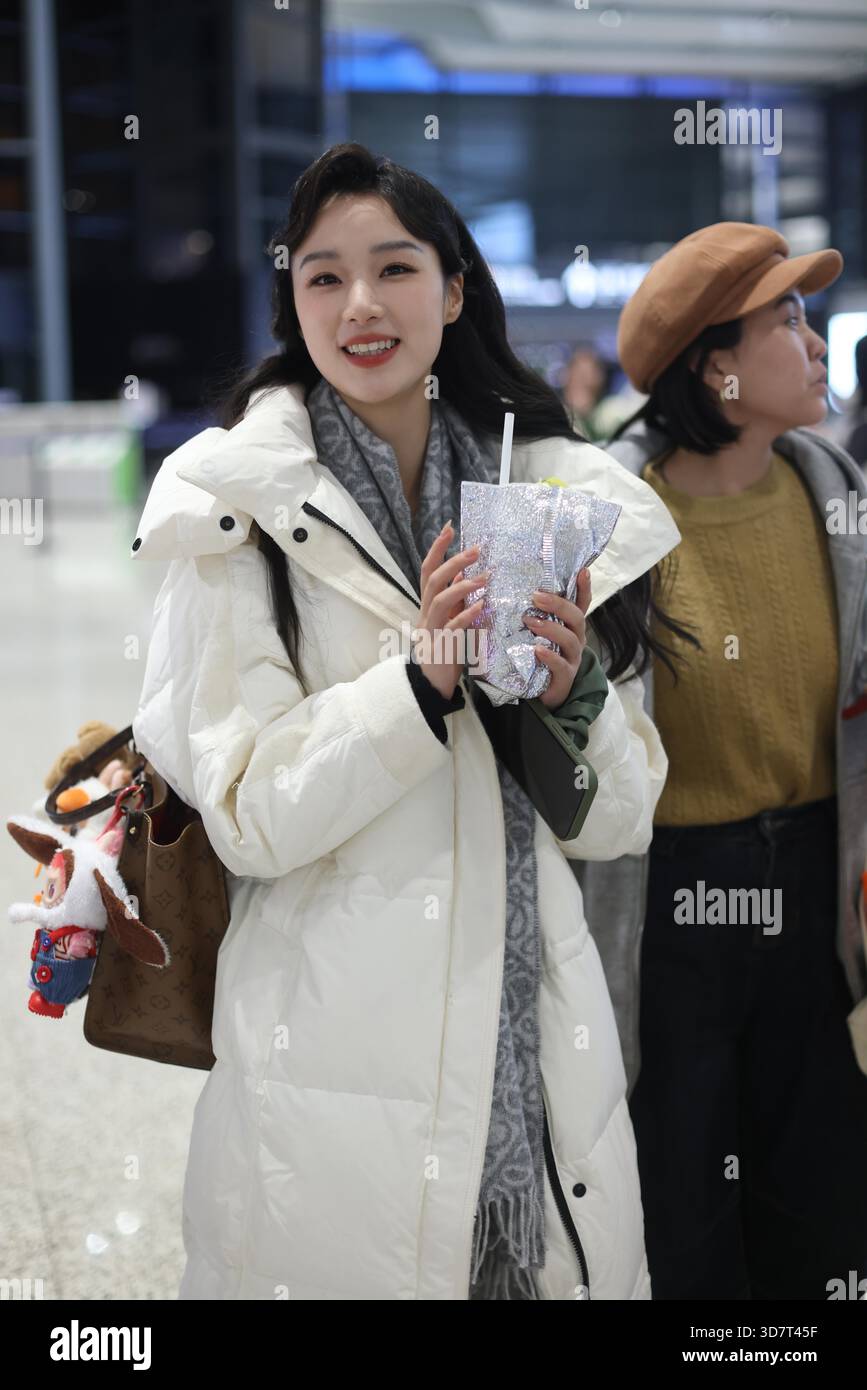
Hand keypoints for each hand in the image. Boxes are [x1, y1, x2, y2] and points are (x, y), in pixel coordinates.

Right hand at [415, 522, 489, 698]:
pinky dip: (466, 615)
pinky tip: (482, 607)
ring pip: (439, 600)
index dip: (437, 548)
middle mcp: (426, 614)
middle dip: (453, 561)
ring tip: (485, 577)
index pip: (428, 570)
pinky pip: (452, 627)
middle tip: (476, 549)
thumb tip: (468, 575)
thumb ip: (457, 600)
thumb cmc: (445, 651)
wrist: (432, 685)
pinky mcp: (441, 646)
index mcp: (428, 605)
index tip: (449, 527)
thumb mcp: (451, 620)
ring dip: (462, 585)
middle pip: (432, 580)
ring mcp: (431, 629)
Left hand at [525, 568, 591, 709]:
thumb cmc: (535, 657)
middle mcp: (575, 639)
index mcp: (569, 625)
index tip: (582, 570)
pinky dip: (550, 657)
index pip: (581, 603)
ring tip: (530, 621)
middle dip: (558, 604)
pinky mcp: (565, 677)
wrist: (539, 694)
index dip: (584, 587)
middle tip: (536, 596)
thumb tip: (501, 590)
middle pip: (577, 617)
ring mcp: (572, 658)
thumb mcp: (532, 633)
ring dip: (551, 628)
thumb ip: (527, 614)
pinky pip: (561, 665)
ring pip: (570, 639)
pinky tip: (537, 650)